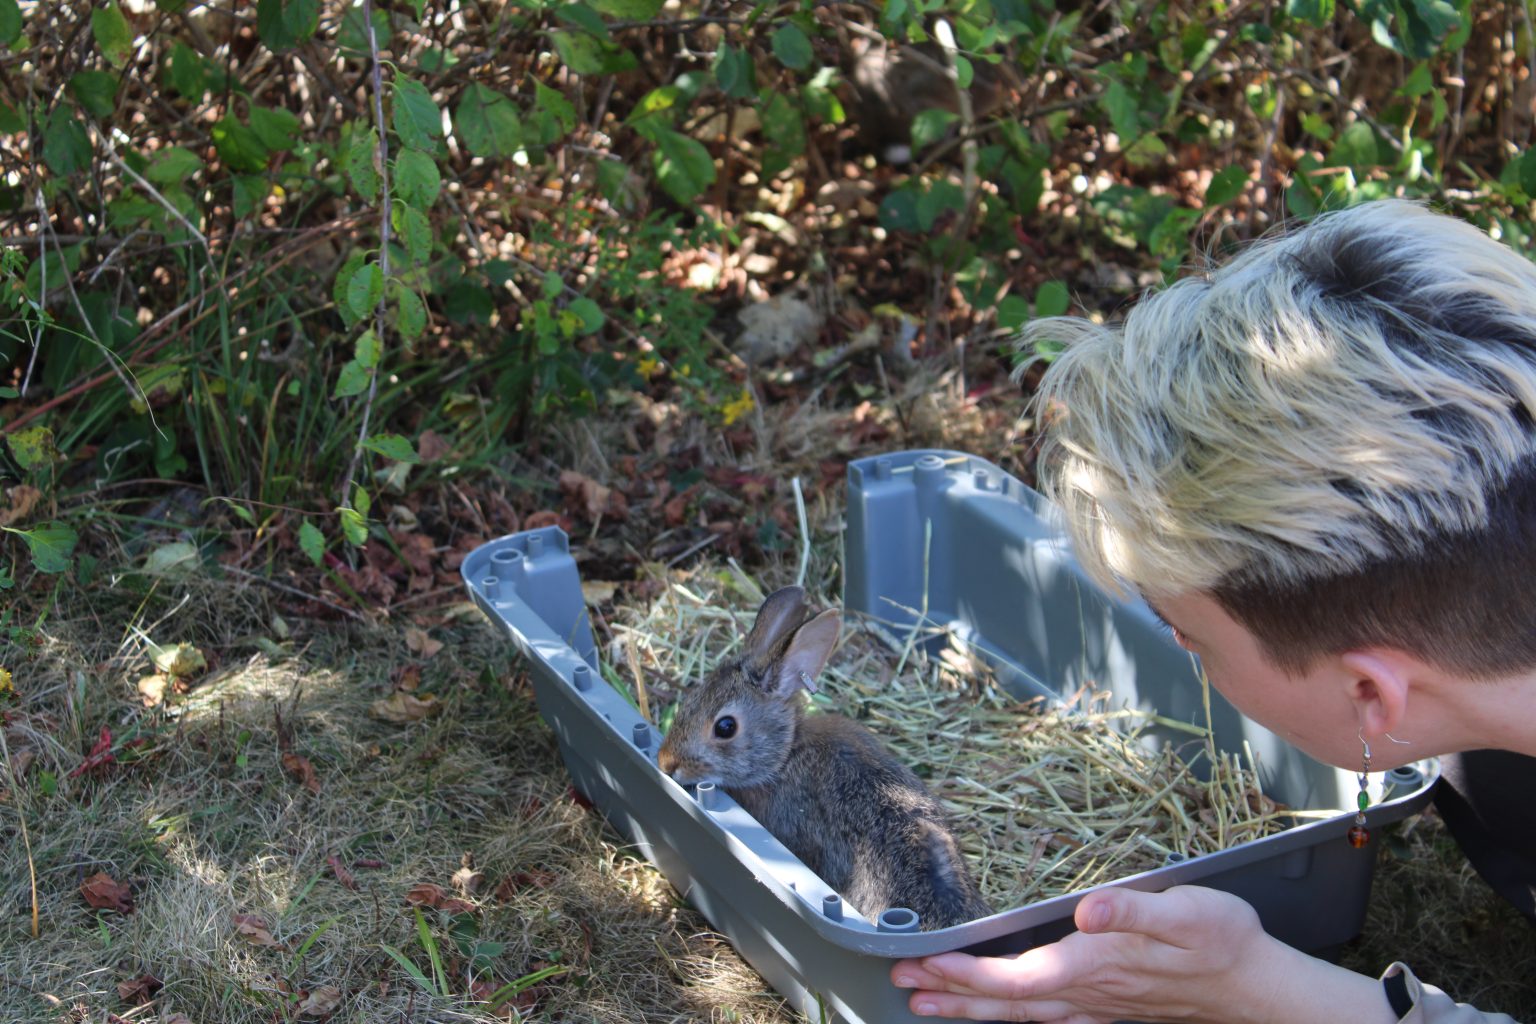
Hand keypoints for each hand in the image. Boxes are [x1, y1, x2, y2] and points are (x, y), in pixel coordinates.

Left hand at [889, 885, 1396, 1023]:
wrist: (1257, 987)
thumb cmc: (1222, 941)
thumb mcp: (1186, 911)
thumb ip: (1134, 910)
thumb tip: (1088, 910)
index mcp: (1096, 966)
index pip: (1017, 977)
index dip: (969, 974)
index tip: (927, 962)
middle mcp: (1089, 993)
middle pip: (1007, 1002)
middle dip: (953, 994)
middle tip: (903, 984)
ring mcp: (1097, 1006)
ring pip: (1021, 1014)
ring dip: (971, 1008)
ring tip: (926, 1002)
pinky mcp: (1108, 1007)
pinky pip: (1045, 1017)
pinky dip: (1010, 1014)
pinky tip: (996, 1013)